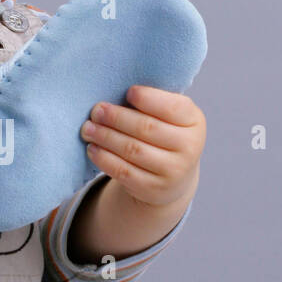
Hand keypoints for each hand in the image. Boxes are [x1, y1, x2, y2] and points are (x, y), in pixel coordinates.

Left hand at [79, 85, 205, 208]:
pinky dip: (104, 158)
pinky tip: (92, 148)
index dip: (148, 98)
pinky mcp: (153, 189)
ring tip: (88, 128)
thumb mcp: (169, 116)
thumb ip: (153, 102)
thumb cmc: (164, 133)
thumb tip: (115, 92)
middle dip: (116, 118)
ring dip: (105, 137)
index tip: (128, 91)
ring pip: (132, 150)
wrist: (173, 176)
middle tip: (96, 111)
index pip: (172, 108)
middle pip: (146, 128)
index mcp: (194, 122)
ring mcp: (172, 171)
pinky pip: (123, 171)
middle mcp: (189, 148)